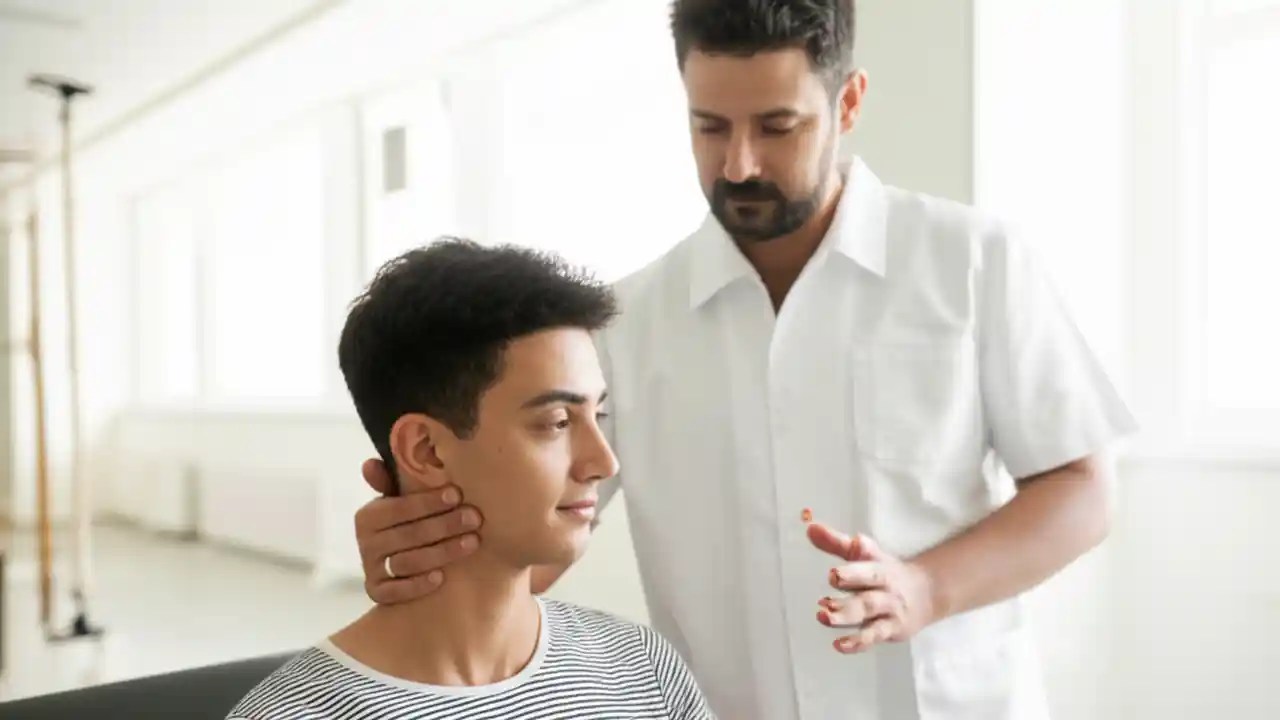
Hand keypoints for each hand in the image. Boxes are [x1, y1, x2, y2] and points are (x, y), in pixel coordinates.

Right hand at [355, 458, 482, 603]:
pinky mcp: (378, 592)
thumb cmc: (409, 522)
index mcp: (369, 516)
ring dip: (441, 552)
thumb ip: (391, 480)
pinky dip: (417, 586)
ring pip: (408, 562)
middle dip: (444, 525)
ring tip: (472, 543)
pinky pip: (396, 592)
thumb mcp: (400, 500)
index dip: (427, 501)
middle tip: (475, 518)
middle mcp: (366, 543)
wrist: (401, 563)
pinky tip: (441, 578)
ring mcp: (372, 570)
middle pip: (408, 535)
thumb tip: (370, 463)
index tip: (456, 494)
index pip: (398, 507)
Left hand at [807, 521, 937, 654]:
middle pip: (867, 598)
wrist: (927, 592)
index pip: (868, 571)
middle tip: (824, 603)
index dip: (851, 573)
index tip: (833, 575)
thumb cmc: (888, 572)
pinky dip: (857, 643)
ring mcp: (888, 613)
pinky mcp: (889, 630)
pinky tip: (839, 645)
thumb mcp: (865, 555)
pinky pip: (873, 637)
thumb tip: (810, 528)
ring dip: (846, 619)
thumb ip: (836, 543)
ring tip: (824, 617)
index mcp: (880, 570)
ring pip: (868, 617)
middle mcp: (886, 592)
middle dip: (846, 601)